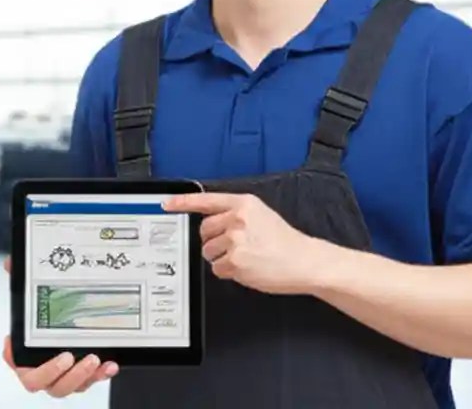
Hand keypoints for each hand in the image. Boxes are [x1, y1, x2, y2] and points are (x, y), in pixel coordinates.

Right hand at [1, 257, 118, 396]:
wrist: (79, 327)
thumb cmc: (52, 316)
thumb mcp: (38, 295)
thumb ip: (24, 281)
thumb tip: (11, 263)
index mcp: (26, 353)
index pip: (14, 359)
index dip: (12, 356)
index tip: (14, 344)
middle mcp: (42, 368)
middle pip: (38, 381)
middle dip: (52, 371)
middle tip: (66, 357)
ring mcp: (63, 377)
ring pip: (65, 387)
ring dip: (79, 376)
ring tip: (92, 359)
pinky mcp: (85, 378)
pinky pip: (91, 382)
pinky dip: (100, 376)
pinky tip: (109, 365)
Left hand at [165, 193, 333, 295]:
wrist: (304, 261)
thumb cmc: (283, 241)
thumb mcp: (260, 215)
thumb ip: (234, 214)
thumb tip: (209, 221)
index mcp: (243, 203)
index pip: (205, 200)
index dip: (183, 202)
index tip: (167, 204)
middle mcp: (237, 219)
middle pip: (203, 230)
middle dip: (214, 240)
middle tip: (236, 246)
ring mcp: (235, 240)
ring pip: (208, 251)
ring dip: (222, 258)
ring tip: (246, 257)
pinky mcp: (235, 261)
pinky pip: (217, 269)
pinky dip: (229, 272)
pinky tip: (247, 268)